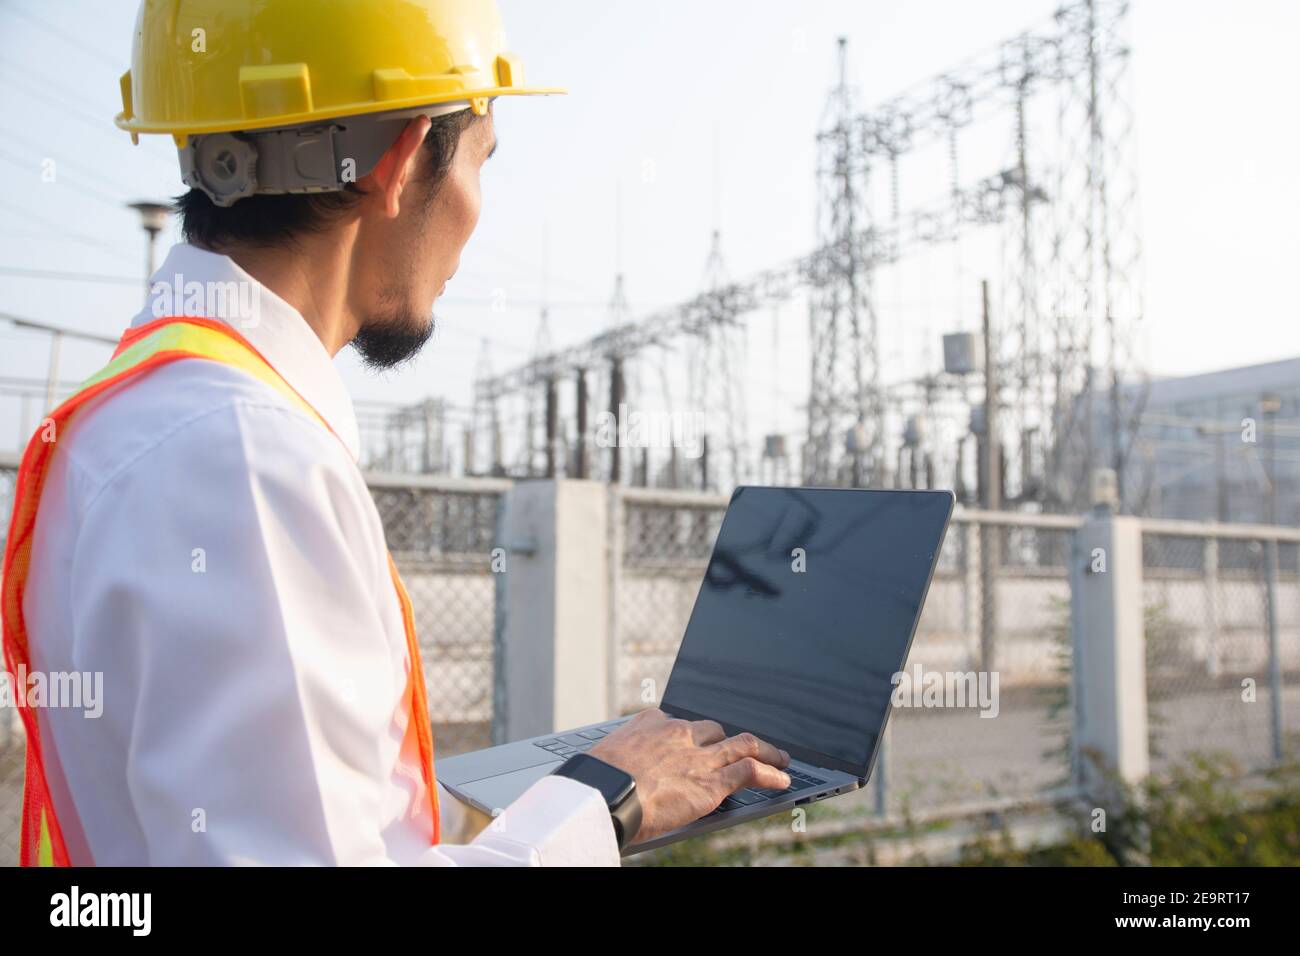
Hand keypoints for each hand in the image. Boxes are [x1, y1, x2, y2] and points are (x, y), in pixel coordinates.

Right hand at [587, 708, 790, 843]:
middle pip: (713, 729)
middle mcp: (678, 733)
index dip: (692, 735)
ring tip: (779, 758)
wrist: (603, 793)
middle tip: (744, 745)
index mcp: (650, 723)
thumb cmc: (594, 782)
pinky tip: (781, 779)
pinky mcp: (712, 782)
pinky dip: (770, 773)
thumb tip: (622, 775)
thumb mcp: (606, 757)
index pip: (678, 723)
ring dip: (765, 751)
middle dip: (729, 739)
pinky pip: (750, 770)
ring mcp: (698, 756)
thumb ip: (625, 758)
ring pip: (742, 744)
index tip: (698, 741)